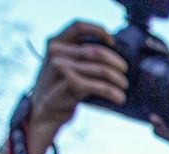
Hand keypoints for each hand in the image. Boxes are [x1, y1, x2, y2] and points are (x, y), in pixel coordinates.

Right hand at [20, 22, 127, 153]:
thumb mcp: (66, 66)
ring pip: (100, 69)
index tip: (112, 41)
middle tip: (124, 72)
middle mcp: (56, 52)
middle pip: (96, 51)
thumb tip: (111, 54)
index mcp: (55, 42)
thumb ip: (79, 56)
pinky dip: (112, 92)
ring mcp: (60, 68)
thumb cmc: (60, 88)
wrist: (44, 112)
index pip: (78, 26)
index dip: (98, 30)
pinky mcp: (68, 85)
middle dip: (116, 62)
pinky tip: (118, 98)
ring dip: (118, 79)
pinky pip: (97, 85)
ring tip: (123, 87)